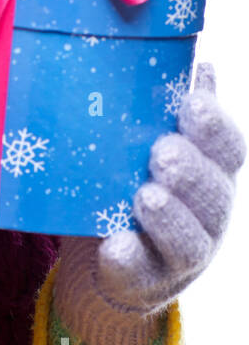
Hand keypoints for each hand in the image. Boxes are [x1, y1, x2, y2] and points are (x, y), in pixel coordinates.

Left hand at [54, 62, 245, 334]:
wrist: (114, 259)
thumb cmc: (138, 186)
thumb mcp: (152, 146)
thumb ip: (172, 110)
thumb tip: (200, 63)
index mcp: (214, 175)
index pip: (229, 150)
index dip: (215, 128)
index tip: (192, 103)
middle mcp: (208, 217)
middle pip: (213, 195)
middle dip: (192, 172)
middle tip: (163, 151)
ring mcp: (181, 255)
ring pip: (189, 240)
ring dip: (170, 217)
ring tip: (146, 195)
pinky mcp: (145, 281)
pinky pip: (140, 273)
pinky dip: (128, 259)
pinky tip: (116, 245)